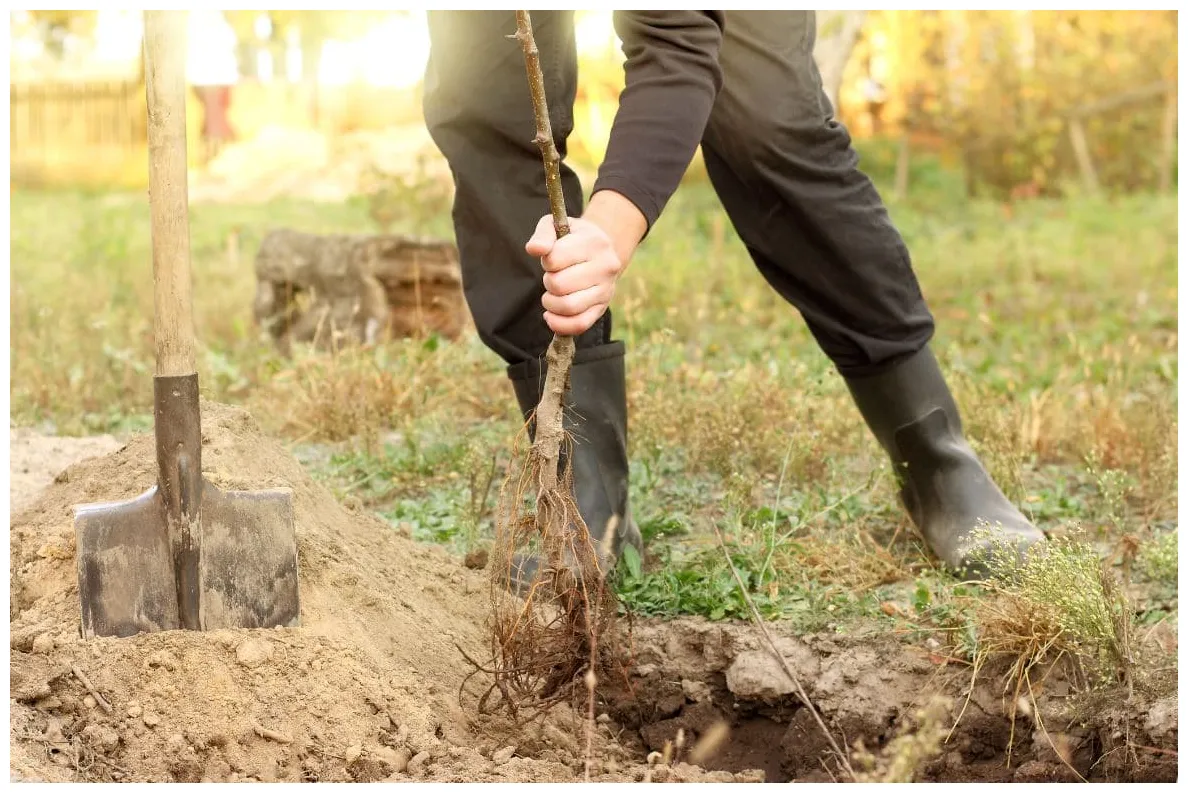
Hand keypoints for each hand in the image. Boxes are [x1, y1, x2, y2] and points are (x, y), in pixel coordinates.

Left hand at [526, 215, 623, 335]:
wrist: (601, 252)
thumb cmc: (572, 238)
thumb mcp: (557, 226)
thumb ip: (542, 234)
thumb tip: (534, 250)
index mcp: (595, 242)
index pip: (555, 258)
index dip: (546, 261)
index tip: (552, 259)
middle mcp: (606, 267)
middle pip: (559, 285)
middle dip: (548, 282)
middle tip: (552, 277)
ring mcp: (606, 290)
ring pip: (568, 307)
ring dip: (550, 303)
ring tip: (551, 295)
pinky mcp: (602, 309)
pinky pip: (579, 325)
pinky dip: (559, 324)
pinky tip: (551, 315)